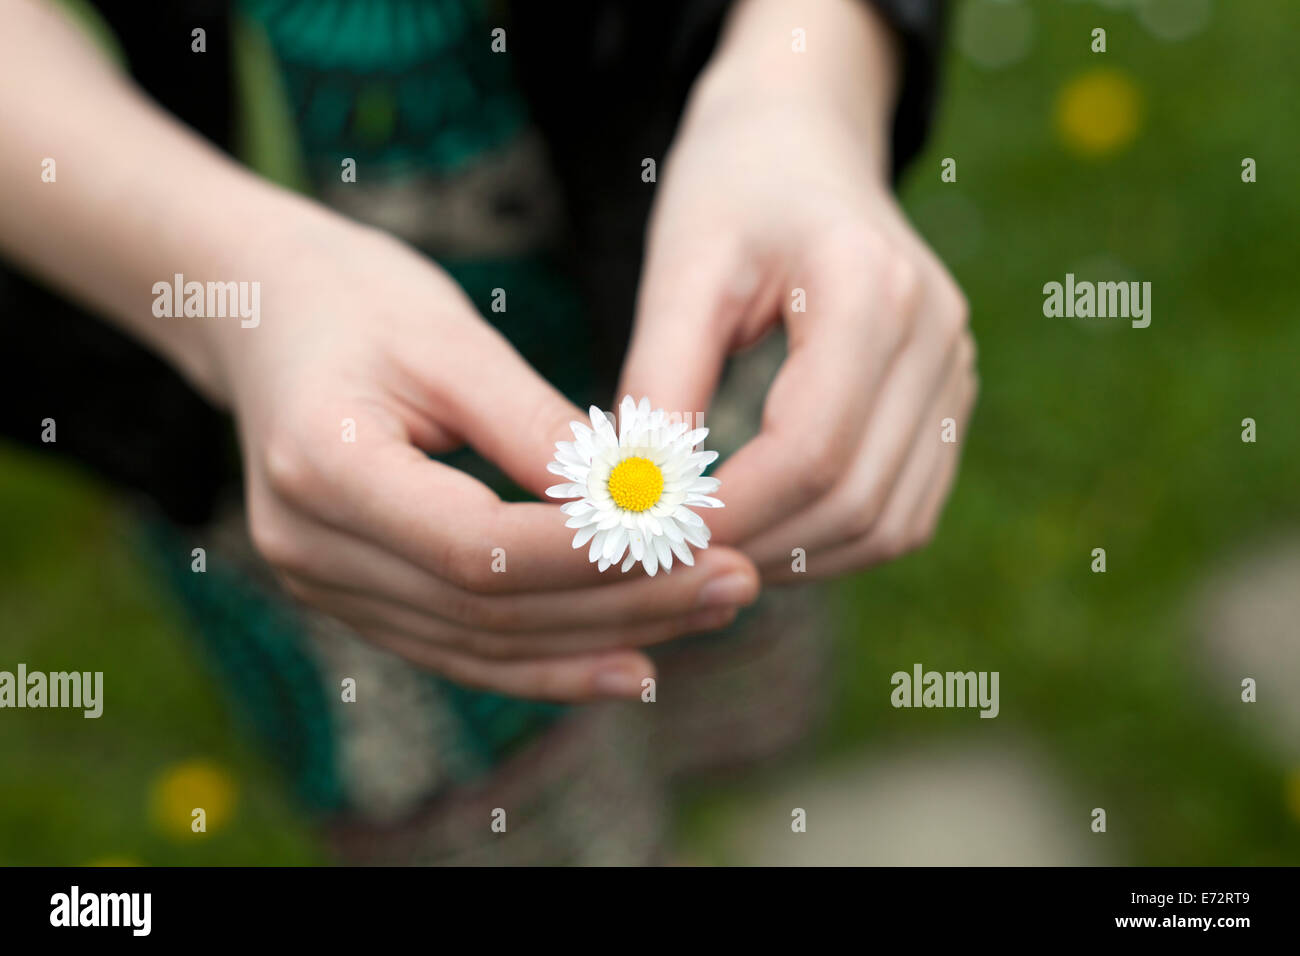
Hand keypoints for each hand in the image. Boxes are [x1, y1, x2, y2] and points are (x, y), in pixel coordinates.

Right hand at [204, 222, 758, 700]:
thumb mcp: (451, 339)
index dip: (593, 554)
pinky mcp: (355, 597)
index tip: (696, 536)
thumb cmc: (356, 300)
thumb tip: (640, 503)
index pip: (477, 547)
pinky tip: (631, 661)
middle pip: (488, 612)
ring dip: (601, 641)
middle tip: (736, 583)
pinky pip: (462, 648)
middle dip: (622, 605)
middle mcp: (308, 549)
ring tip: (707, 615)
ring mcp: (323, 585)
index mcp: (323, 468)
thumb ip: (537, 427)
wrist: (258, 313)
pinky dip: (549, 659)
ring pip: (481, 646)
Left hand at [619, 0, 975, 582]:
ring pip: (891, 524)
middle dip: (755, 548)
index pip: (810, 450)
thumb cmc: (730, 189)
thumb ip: (661, 381)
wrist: (804, 142)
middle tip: (668, 560)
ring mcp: (956, 372)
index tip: (650, 535)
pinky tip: (765, 536)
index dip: (729, 514)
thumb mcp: (679, 268)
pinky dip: (834, 543)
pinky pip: (905, 510)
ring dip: (797, 559)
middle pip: (856, 501)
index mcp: (869, 287)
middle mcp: (936, 335)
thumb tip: (642, 501)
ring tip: (709, 555)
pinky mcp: (950, 400)